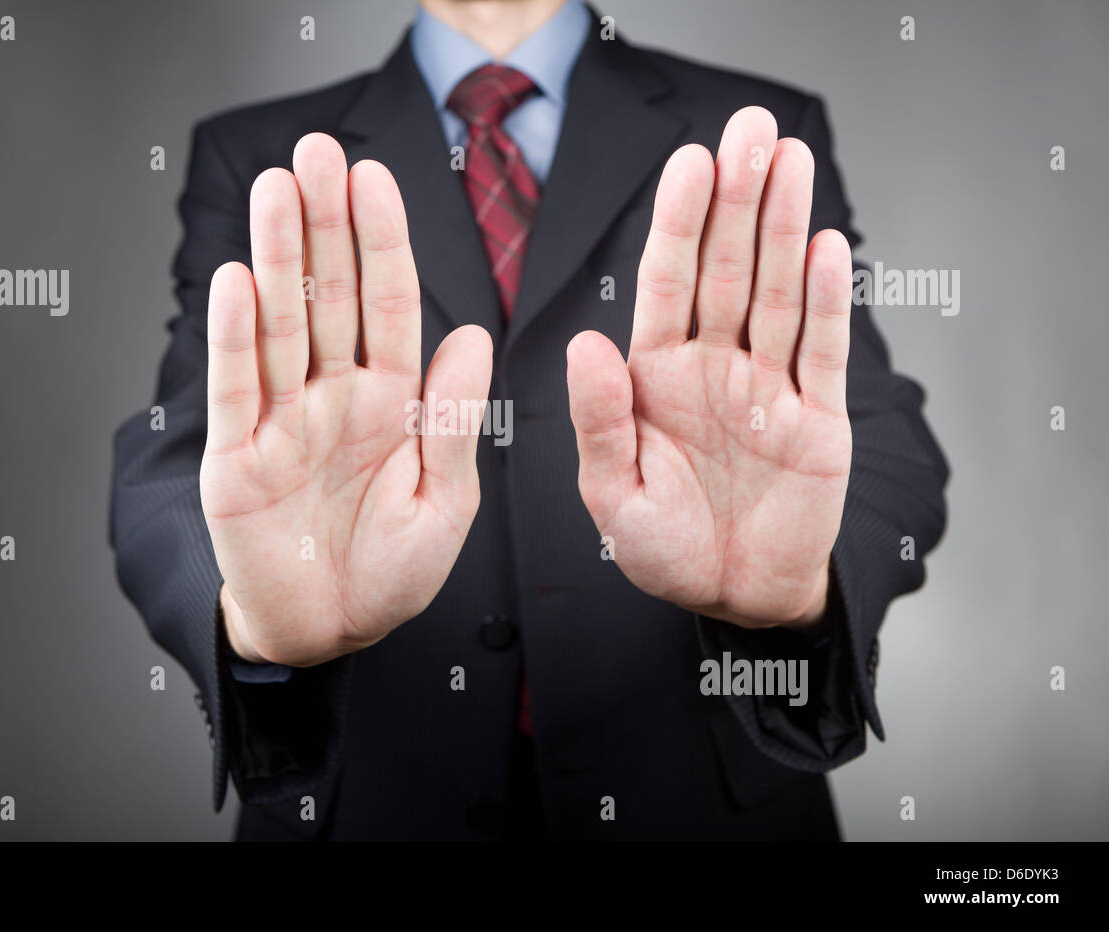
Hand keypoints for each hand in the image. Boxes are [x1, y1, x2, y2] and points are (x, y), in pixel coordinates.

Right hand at [201, 133, 491, 665]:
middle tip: (314, 151)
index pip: (387, 304)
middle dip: (324, 223)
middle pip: (327, 295)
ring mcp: (282, 420)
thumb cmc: (393, 572)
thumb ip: (452, 420)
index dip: (382, 241)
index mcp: (392, 399)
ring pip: (278, 324)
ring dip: (277, 256)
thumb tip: (471, 335)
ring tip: (275, 188)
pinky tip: (239, 278)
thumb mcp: (443, 501)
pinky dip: (235, 336)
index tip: (374, 176)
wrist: (329, 629)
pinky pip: (236, 387)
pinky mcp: (234, 456)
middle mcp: (334, 395)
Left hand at [566, 107, 851, 628]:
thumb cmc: (663, 549)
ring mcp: (768, 387)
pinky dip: (826, 303)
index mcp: (655, 378)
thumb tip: (587, 343)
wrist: (733, 596)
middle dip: (738, 200)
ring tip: (792, 159)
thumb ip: (600, 421)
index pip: (666, 286)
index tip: (688, 162)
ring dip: (786, 228)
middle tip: (752, 128)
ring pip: (777, 294)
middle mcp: (713, 368)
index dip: (678, 224)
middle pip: (726, 271)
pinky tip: (826, 247)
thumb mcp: (614, 495)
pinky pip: (823, 352)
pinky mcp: (818, 418)